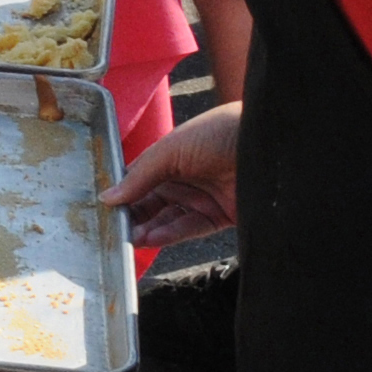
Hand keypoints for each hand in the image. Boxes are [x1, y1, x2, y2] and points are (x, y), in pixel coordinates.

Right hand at [101, 102, 242, 252]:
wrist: (268, 144)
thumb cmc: (218, 133)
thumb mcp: (171, 149)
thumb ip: (140, 175)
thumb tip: (108, 197)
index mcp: (169, 157)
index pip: (138, 180)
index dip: (121, 194)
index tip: (103, 210)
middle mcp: (184, 178)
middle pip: (151, 202)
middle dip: (133, 216)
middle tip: (114, 230)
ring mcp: (202, 198)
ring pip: (168, 219)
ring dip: (149, 229)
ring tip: (131, 238)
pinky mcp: (220, 215)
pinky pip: (190, 229)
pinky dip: (170, 234)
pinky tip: (153, 237)